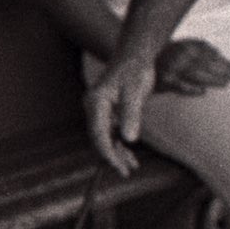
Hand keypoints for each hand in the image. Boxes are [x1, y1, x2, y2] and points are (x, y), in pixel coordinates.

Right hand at [86, 53, 158, 176]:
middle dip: (112, 157)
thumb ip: (132, 114)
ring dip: (118, 153)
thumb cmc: (135, 70)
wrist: (135, 56)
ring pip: (106, 138)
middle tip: (126, 172)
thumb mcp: (135, 91)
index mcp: (95, 103)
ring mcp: (100, 112)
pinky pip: (112, 133)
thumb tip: (129, 140)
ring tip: (131, 167)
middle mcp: (93, 109)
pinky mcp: (108, 113)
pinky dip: (121, 144)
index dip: (107, 152)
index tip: (117, 166)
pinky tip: (130, 156)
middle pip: (100, 139)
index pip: (98, 134)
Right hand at [153, 38, 229, 95]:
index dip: (225, 63)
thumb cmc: (172, 58)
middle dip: (223, 71)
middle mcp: (181, 54)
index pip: (212, 54)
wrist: (141, 63)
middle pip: (207, 63)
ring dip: (212, 79)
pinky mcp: (164, 80)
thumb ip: (205, 55)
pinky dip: (191, 89)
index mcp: (189, 45)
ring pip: (196, 73)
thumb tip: (228, 64)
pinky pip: (180, 85)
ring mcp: (172, 67)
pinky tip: (202, 92)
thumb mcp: (189, 51)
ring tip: (224, 84)